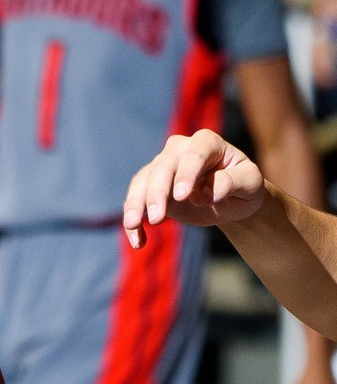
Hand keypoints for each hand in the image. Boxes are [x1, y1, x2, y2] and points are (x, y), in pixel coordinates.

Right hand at [122, 129, 268, 248]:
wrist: (230, 200)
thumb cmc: (243, 187)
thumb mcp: (250, 183)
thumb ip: (231, 183)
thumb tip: (203, 194)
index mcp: (207, 142)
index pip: (194, 155)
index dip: (186, 174)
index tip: (181, 196)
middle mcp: (179, 149)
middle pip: (162, 167)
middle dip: (156, 193)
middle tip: (157, 218)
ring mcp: (161, 166)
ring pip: (142, 182)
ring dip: (136, 205)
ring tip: (134, 226)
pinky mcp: (149, 186)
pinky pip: (135, 200)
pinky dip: (133, 220)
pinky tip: (138, 241)